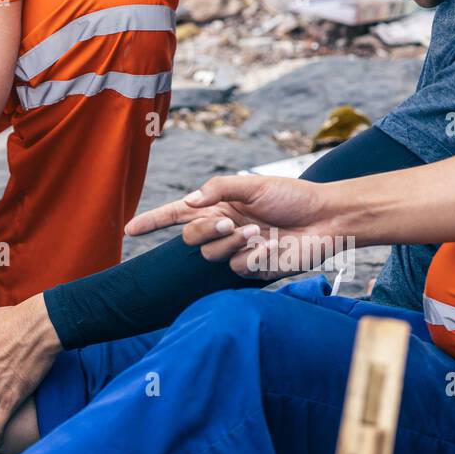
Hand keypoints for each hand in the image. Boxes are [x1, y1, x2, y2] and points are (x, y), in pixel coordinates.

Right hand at [126, 175, 335, 279]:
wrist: (326, 220)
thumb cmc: (293, 197)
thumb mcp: (252, 184)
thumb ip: (217, 189)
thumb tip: (188, 202)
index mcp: (219, 207)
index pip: (176, 215)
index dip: (151, 222)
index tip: (128, 230)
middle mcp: (222, 230)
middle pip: (190, 238)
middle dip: (207, 231)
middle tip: (231, 223)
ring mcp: (235, 251)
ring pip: (211, 255)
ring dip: (234, 243)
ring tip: (260, 234)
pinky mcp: (251, 269)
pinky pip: (237, 267)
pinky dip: (254, 256)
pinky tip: (273, 248)